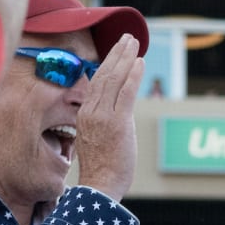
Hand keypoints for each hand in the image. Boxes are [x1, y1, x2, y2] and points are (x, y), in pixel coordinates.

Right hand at [74, 35, 142, 201]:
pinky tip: (140, 62)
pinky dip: (133, 75)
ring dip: (126, 58)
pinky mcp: (118, 124)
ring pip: (114, 79)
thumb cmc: (101, 168)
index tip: (117, 51)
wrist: (99, 187)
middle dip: (116, 53)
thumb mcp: (96, 139)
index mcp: (84, 115)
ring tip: (134, 43)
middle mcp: (91, 112)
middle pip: (103, 74)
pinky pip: (125, 93)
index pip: (96, 82)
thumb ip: (104, 121)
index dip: (107, 64)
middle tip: (127, 38)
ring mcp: (103, 117)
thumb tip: (118, 112)